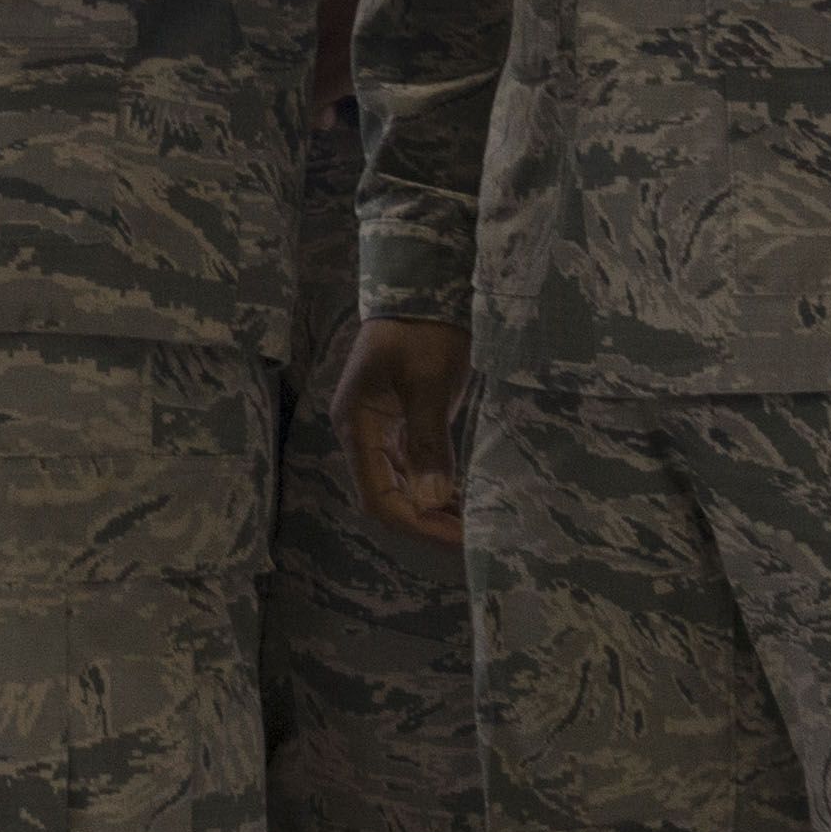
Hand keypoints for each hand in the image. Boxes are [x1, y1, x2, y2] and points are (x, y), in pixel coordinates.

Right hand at [332, 319, 473, 550]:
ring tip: (474, 528)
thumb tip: (433, 499)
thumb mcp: (426, 384)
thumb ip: (428, 442)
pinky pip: (415, 469)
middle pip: (388, 498)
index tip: (459, 540)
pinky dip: (438, 489)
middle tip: (473, 540)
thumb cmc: (420, 333)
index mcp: (356, 426)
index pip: (379, 497)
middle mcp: (362, 436)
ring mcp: (381, 432)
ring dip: (433, 510)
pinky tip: (465, 501)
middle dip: (427, 524)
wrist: (422, 291)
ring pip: (402, 487)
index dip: (417, 525)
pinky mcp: (402, 425)